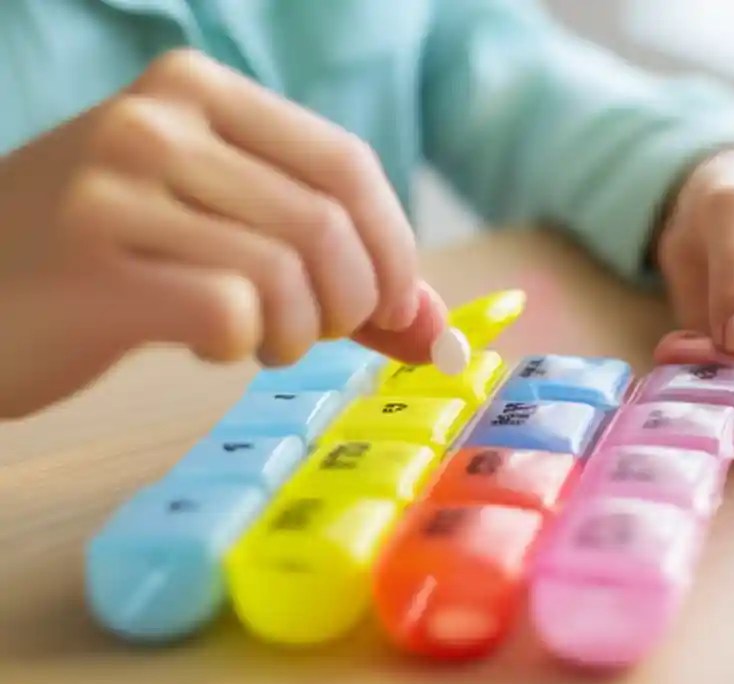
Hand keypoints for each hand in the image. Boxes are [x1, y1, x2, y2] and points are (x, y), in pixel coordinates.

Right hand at [0, 50, 445, 418]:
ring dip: (298, 332)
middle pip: (328, 223)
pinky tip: (203, 341)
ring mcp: (116, 189)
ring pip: (288, 273)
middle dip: (354, 303)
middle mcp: (155, 122)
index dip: (395, 248)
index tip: (399, 307)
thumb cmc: (98, 257)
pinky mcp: (93, 269)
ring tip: (261, 339)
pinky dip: (242, 344)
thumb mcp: (209, 223)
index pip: (347, 163)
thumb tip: (440, 331)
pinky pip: (232, 314)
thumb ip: (326, 260)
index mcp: (194, 89)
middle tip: (318, 332)